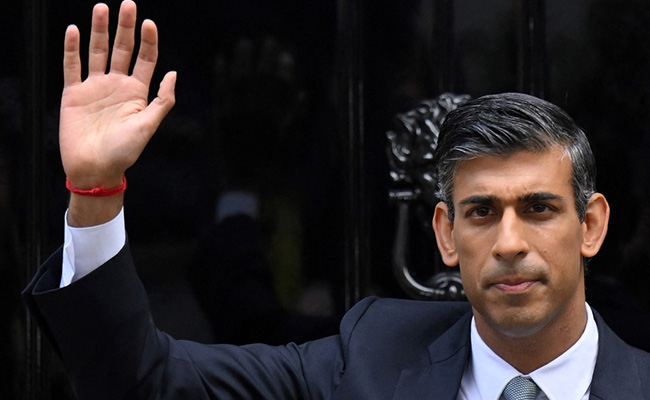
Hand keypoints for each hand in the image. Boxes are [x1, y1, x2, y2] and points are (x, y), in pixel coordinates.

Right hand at [60, 1, 175, 188]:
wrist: (95, 169)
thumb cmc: (124, 152)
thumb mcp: (149, 126)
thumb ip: (163, 100)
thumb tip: (173, 72)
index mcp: (137, 93)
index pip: (145, 59)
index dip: (148, 41)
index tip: (149, 23)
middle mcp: (117, 86)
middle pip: (122, 49)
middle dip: (125, 28)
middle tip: (127, 4)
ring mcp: (95, 88)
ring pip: (97, 52)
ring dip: (99, 31)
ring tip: (102, 8)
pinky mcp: (74, 94)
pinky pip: (72, 67)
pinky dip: (72, 49)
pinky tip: (74, 30)